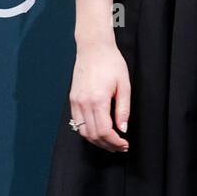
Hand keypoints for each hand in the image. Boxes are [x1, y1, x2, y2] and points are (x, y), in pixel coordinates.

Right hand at [69, 34, 130, 152]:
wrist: (93, 48)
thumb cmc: (111, 62)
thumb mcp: (124, 84)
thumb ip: (123, 108)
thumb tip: (122, 128)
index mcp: (98, 99)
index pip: (104, 131)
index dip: (115, 142)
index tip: (124, 144)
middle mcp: (84, 103)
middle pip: (93, 135)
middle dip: (107, 145)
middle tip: (119, 147)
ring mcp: (76, 102)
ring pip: (83, 131)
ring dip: (96, 141)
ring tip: (110, 142)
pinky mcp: (73, 99)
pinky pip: (77, 122)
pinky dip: (87, 131)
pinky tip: (98, 132)